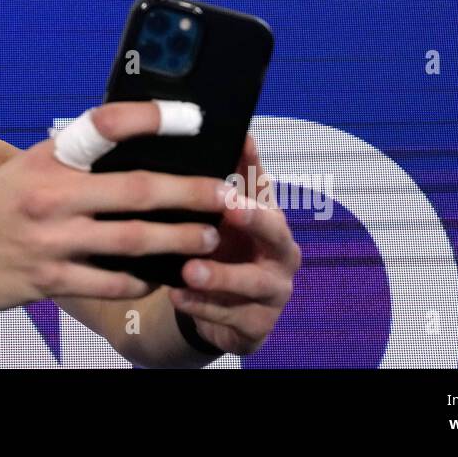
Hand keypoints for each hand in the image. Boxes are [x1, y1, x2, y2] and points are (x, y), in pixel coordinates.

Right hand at [0, 101, 227, 310]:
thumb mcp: (31, 166)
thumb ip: (78, 160)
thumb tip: (142, 149)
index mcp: (50, 157)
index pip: (106, 124)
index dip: (152, 116)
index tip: (194, 115)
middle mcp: (51, 193)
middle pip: (137, 189)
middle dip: (191, 192)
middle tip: (226, 193)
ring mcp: (50, 239)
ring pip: (133, 241)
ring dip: (179, 240)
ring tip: (209, 237)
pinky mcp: (48, 279)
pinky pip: (111, 282)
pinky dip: (142, 279)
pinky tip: (164, 276)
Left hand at [167, 134, 300, 356]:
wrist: (223, 311)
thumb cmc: (224, 250)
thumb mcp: (223, 217)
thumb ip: (224, 178)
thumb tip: (219, 130)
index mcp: (271, 220)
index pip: (266, 186)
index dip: (254, 165)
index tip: (240, 142)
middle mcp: (281, 254)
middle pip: (275, 233)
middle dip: (253, 219)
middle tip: (228, 208)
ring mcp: (273, 293)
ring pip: (251, 283)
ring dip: (220, 275)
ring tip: (189, 270)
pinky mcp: (257, 326)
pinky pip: (230, 316)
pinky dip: (201, 307)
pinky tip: (176, 296)